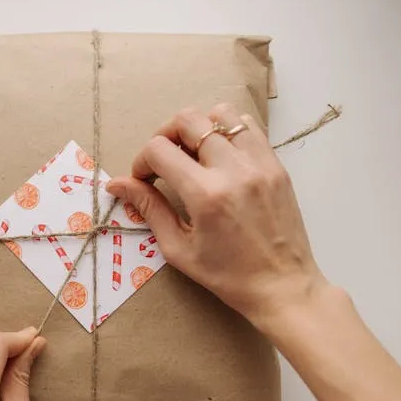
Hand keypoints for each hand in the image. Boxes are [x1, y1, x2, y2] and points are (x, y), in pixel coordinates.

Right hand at [106, 103, 327, 327]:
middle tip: (163, 161)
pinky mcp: (276, 165)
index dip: (142, 161)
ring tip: (193, 153)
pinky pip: (248, 127)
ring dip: (199, 127)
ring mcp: (259, 164)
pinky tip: (220, 157)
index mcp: (205, 195)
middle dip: (165, 135)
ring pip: (221, 114)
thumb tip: (117, 184)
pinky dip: (227, 132)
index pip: (160, 150)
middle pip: (188, 120)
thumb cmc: (227, 276)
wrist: (283, 286)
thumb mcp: (178, 248)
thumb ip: (149, 209)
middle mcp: (234, 171)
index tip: (144, 180)